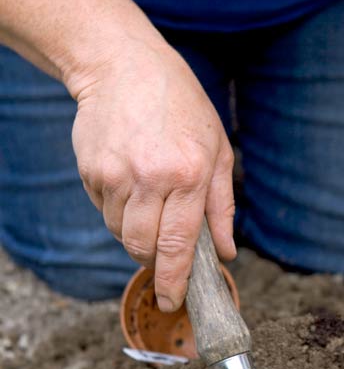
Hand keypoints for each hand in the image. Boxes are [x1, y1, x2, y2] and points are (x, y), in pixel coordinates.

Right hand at [70, 38, 235, 309]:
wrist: (123, 65)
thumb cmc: (181, 106)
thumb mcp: (217, 149)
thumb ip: (222, 207)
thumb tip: (226, 253)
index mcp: (191, 175)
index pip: (179, 245)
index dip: (175, 281)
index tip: (174, 302)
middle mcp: (152, 178)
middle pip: (144, 248)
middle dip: (154, 261)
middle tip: (162, 257)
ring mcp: (117, 175)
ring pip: (122, 233)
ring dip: (136, 233)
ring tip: (150, 202)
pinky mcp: (92, 171)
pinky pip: (105, 210)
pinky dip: (119, 210)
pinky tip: (131, 181)